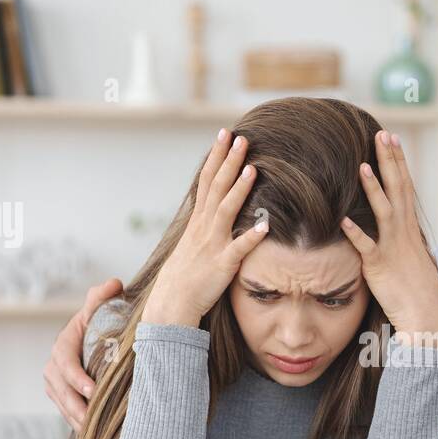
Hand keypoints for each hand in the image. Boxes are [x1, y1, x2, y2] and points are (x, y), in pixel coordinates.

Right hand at [45, 277, 122, 432]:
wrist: (96, 335)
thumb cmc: (100, 320)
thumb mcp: (99, 307)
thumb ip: (103, 296)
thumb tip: (113, 283)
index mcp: (64, 343)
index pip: (65, 362)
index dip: (76, 378)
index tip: (93, 391)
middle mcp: (55, 364)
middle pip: (60, 388)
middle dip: (74, 405)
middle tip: (91, 419)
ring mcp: (56, 381)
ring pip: (62, 402)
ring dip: (75, 418)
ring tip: (91, 432)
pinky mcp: (61, 395)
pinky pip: (66, 410)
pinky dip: (77, 422)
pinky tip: (91, 435)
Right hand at [142, 129, 269, 326]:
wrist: (172, 304)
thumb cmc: (186, 275)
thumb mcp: (195, 243)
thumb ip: (208, 225)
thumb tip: (220, 207)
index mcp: (198, 221)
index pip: (207, 180)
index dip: (217, 156)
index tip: (225, 134)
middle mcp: (204, 227)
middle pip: (216, 188)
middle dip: (228, 162)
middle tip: (240, 138)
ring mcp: (212, 245)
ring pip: (226, 211)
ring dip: (239, 189)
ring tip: (253, 169)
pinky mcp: (222, 265)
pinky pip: (238, 249)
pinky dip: (251, 237)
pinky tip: (265, 225)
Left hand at [340, 130, 437, 345]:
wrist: (427, 313)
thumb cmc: (417, 288)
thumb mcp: (411, 256)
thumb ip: (401, 238)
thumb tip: (394, 225)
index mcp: (410, 228)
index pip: (405, 187)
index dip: (399, 162)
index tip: (392, 138)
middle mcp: (404, 232)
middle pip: (397, 189)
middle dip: (390, 162)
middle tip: (383, 134)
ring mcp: (393, 247)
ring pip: (383, 211)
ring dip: (373, 187)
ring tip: (361, 165)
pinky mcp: (380, 266)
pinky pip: (366, 247)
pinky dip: (356, 232)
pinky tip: (343, 219)